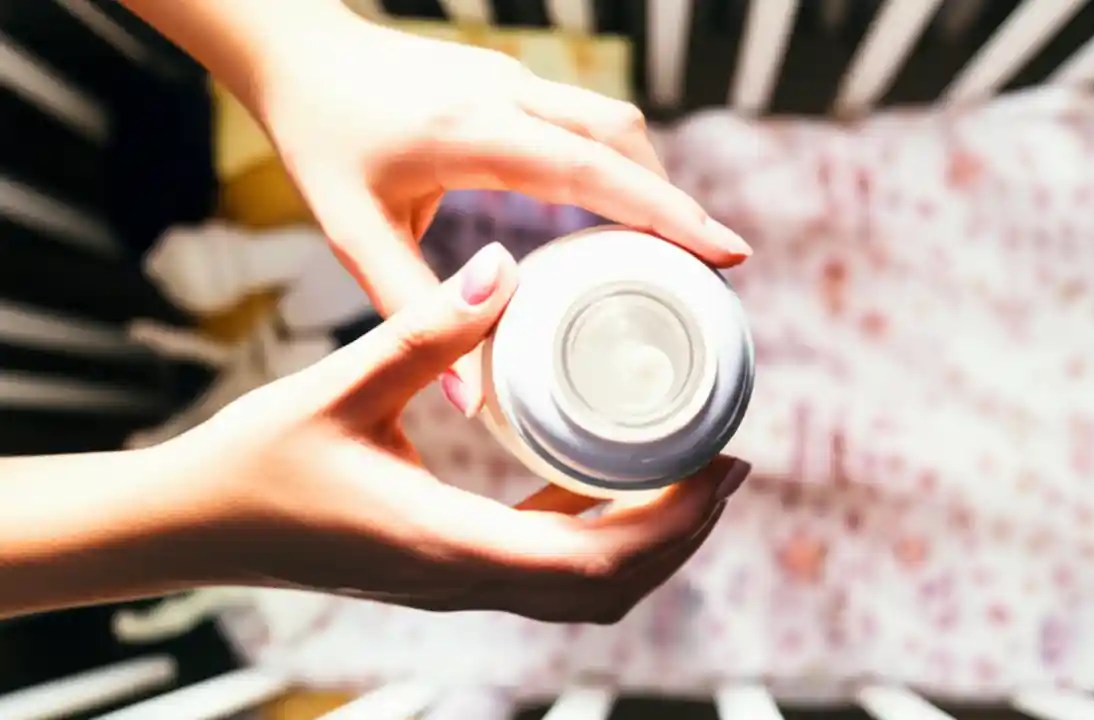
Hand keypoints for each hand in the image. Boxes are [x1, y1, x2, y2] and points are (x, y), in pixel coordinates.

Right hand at [167, 243, 749, 621]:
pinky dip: (596, 532)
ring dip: (647, 539)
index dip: (675, 521)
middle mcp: (463, 578)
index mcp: (449, 544)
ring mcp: (455, 580)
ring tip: (689, 471)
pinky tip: (606, 477)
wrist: (195, 526)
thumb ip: (426, 331)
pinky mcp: (443, 565)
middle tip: (727, 462)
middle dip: (682, 533)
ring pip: (582, 586)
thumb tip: (504, 266)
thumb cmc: (256, 465)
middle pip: (609, 587)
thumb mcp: (339, 387)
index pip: (596, 558)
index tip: (722, 464)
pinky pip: (544, 564)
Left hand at [254, 15, 752, 415]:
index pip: (596, 171)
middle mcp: (510, 95)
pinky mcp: (513, 81)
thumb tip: (467, 398)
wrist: (300, 53)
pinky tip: (616, 208)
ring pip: (613, 122)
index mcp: (476, 133)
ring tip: (671, 246)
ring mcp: (516, 80)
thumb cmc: (321, 139)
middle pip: (625, 140)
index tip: (726, 253)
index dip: (668, 214)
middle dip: (676, 204)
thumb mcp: (353, 232)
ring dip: (650, 180)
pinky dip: (618, 163)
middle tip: (714, 267)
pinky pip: (587, 118)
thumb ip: (411, 310)